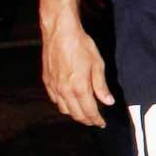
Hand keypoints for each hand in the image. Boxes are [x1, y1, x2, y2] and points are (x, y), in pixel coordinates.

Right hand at [41, 9, 114, 126]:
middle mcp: (65, 91)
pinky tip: (69, 101)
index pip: (89, 112)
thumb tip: (108, 101)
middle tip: (94, 120)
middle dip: (87, 120)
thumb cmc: (80, 45)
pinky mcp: (47, 81)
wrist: (60, 32)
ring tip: (83, 112)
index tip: (102, 123)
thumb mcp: (97, 64)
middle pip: (76, 114)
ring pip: (64, 109)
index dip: (97, 120)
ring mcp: (54, 87)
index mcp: (80, 88)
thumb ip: (101, 86)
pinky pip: (55, 99)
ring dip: (74, 114)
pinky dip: (63, 104)